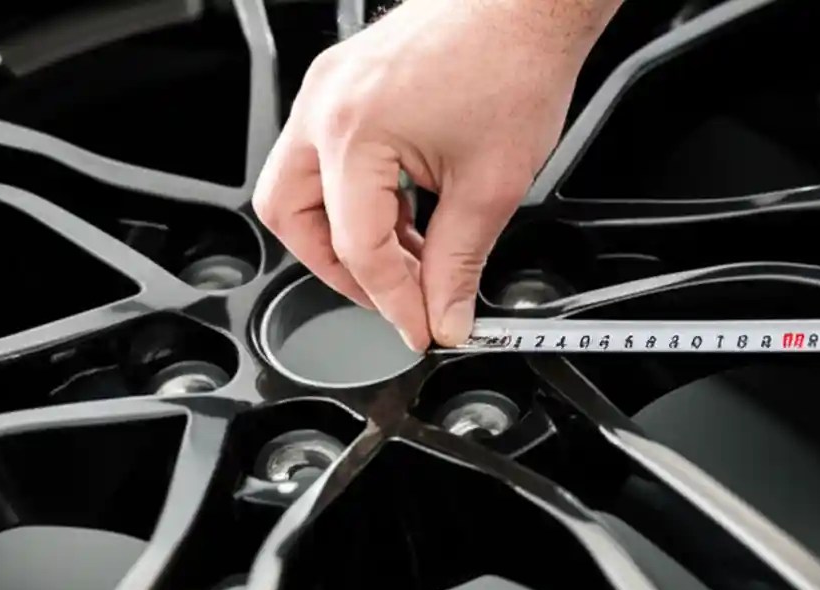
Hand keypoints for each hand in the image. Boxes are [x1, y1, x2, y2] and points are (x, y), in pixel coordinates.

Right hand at [252, 0, 619, 350]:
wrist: (528, 4)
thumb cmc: (515, 62)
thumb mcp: (491, 185)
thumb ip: (459, 262)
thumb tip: (444, 314)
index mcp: (354, 130)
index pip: (355, 247)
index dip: (392, 302)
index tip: (422, 328)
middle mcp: (325, 106)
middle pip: (291, 217)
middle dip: (339, 270)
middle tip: (394, 299)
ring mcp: (329, 90)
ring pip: (297, 187)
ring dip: (347, 235)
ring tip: (410, 259)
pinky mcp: (345, 84)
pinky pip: (325, 157)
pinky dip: (358, 198)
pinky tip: (407, 217)